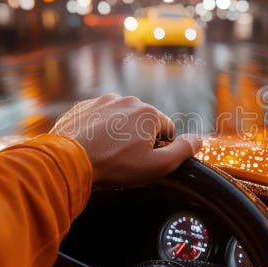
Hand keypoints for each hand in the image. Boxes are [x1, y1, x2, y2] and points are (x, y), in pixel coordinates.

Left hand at [51, 94, 201, 186]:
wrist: (68, 160)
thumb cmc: (114, 165)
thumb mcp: (156, 166)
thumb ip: (182, 151)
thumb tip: (199, 139)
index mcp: (149, 113)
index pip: (167, 131)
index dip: (159, 149)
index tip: (144, 162)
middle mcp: (128, 100)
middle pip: (143, 123)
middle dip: (138, 139)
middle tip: (124, 161)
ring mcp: (103, 101)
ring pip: (120, 119)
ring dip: (118, 133)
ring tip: (106, 154)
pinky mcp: (84, 107)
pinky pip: (99, 118)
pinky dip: (98, 130)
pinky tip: (92, 146)